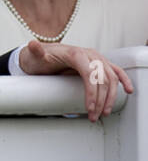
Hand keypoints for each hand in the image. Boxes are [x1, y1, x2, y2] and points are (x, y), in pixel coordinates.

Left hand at [17, 41, 132, 121]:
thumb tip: (33, 45)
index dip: (92, 93)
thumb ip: (35, 51)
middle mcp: (89, 54)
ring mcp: (95, 58)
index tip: (90, 108)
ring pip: (111, 78)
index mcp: (76, 53)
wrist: (40, 55)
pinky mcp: (98, 64)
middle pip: (102, 78)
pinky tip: (128, 90)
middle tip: (94, 115)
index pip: (90, 74)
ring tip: (104, 112)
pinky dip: (123, 80)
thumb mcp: (35, 55)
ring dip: (110, 96)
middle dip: (101, 99)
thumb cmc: (39, 57)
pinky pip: (115, 71)